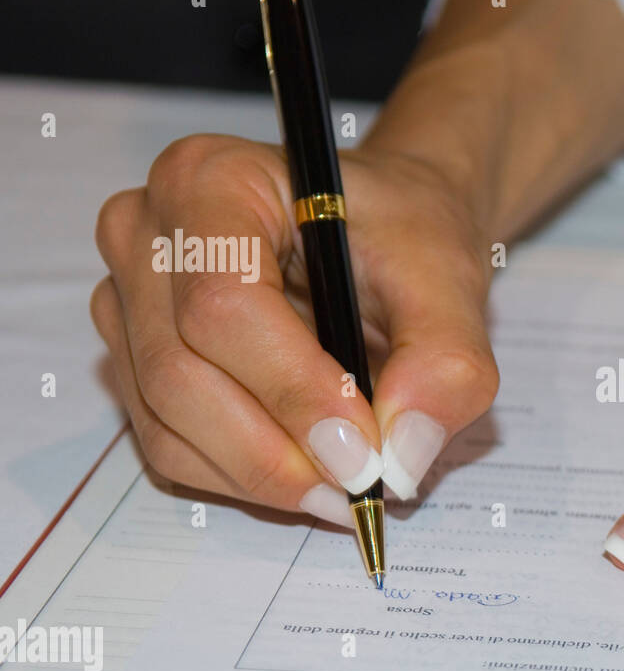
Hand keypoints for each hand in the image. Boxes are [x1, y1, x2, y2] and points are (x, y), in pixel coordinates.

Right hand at [92, 134, 497, 524]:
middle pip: (180, 373)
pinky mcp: (135, 360)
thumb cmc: (405, 239)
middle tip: (361, 488)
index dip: (292, 391)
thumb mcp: (450, 284)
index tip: (364, 451)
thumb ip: (444, 365)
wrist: (387, 235)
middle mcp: (147, 234)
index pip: (223, 303)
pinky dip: (242, 479)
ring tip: (345, 489)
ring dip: (260, 477)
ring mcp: (127, 301)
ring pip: (167, 423)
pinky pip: (169, 446)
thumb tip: (402, 457)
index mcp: (214, 180)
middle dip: (276, 453)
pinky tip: (309, 476)